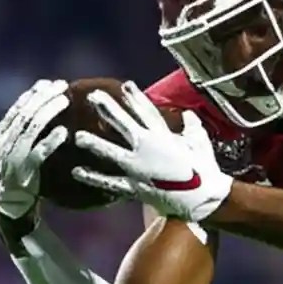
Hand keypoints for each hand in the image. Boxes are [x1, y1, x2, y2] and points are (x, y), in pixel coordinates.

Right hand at [0, 78, 70, 219]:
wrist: (10, 209)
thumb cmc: (20, 176)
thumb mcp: (15, 152)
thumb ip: (24, 134)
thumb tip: (44, 108)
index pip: (16, 109)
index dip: (32, 94)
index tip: (49, 82)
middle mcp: (2, 145)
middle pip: (24, 114)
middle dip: (43, 97)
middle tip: (62, 86)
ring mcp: (12, 159)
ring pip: (30, 129)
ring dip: (48, 112)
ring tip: (65, 100)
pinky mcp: (24, 174)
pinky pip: (38, 154)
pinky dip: (50, 141)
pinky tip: (64, 132)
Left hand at [71, 81, 232, 221]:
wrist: (202, 198)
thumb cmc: (204, 170)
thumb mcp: (201, 143)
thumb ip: (193, 127)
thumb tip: (189, 114)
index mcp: (163, 136)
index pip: (147, 112)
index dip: (136, 98)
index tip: (125, 85)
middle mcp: (147, 149)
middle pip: (124, 125)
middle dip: (108, 109)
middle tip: (93, 97)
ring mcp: (138, 168)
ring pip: (112, 152)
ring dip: (95, 144)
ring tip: (79, 137)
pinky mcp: (135, 187)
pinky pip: (111, 182)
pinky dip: (94, 178)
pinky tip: (78, 171)